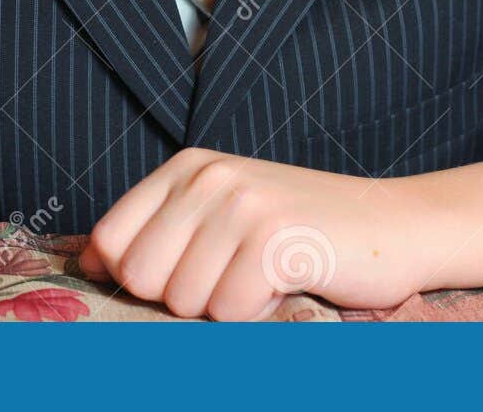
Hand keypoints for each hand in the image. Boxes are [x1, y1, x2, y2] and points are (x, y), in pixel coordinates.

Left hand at [76, 147, 429, 320]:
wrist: (398, 225)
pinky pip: (229, 312)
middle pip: (141, 277)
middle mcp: (208, 176)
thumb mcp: (221, 217)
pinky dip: (258, 314)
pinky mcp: (275, 238)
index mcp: (187, 168)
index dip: (135, 278)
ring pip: (184, 301)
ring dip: (225, 306)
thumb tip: (85, 261)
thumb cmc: (304, 234)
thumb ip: (158, 233)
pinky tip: (289, 282)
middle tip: (235, 277)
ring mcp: (242, 203)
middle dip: (183, 297)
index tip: (184, 276)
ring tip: (264, 277)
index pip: (110, 241)